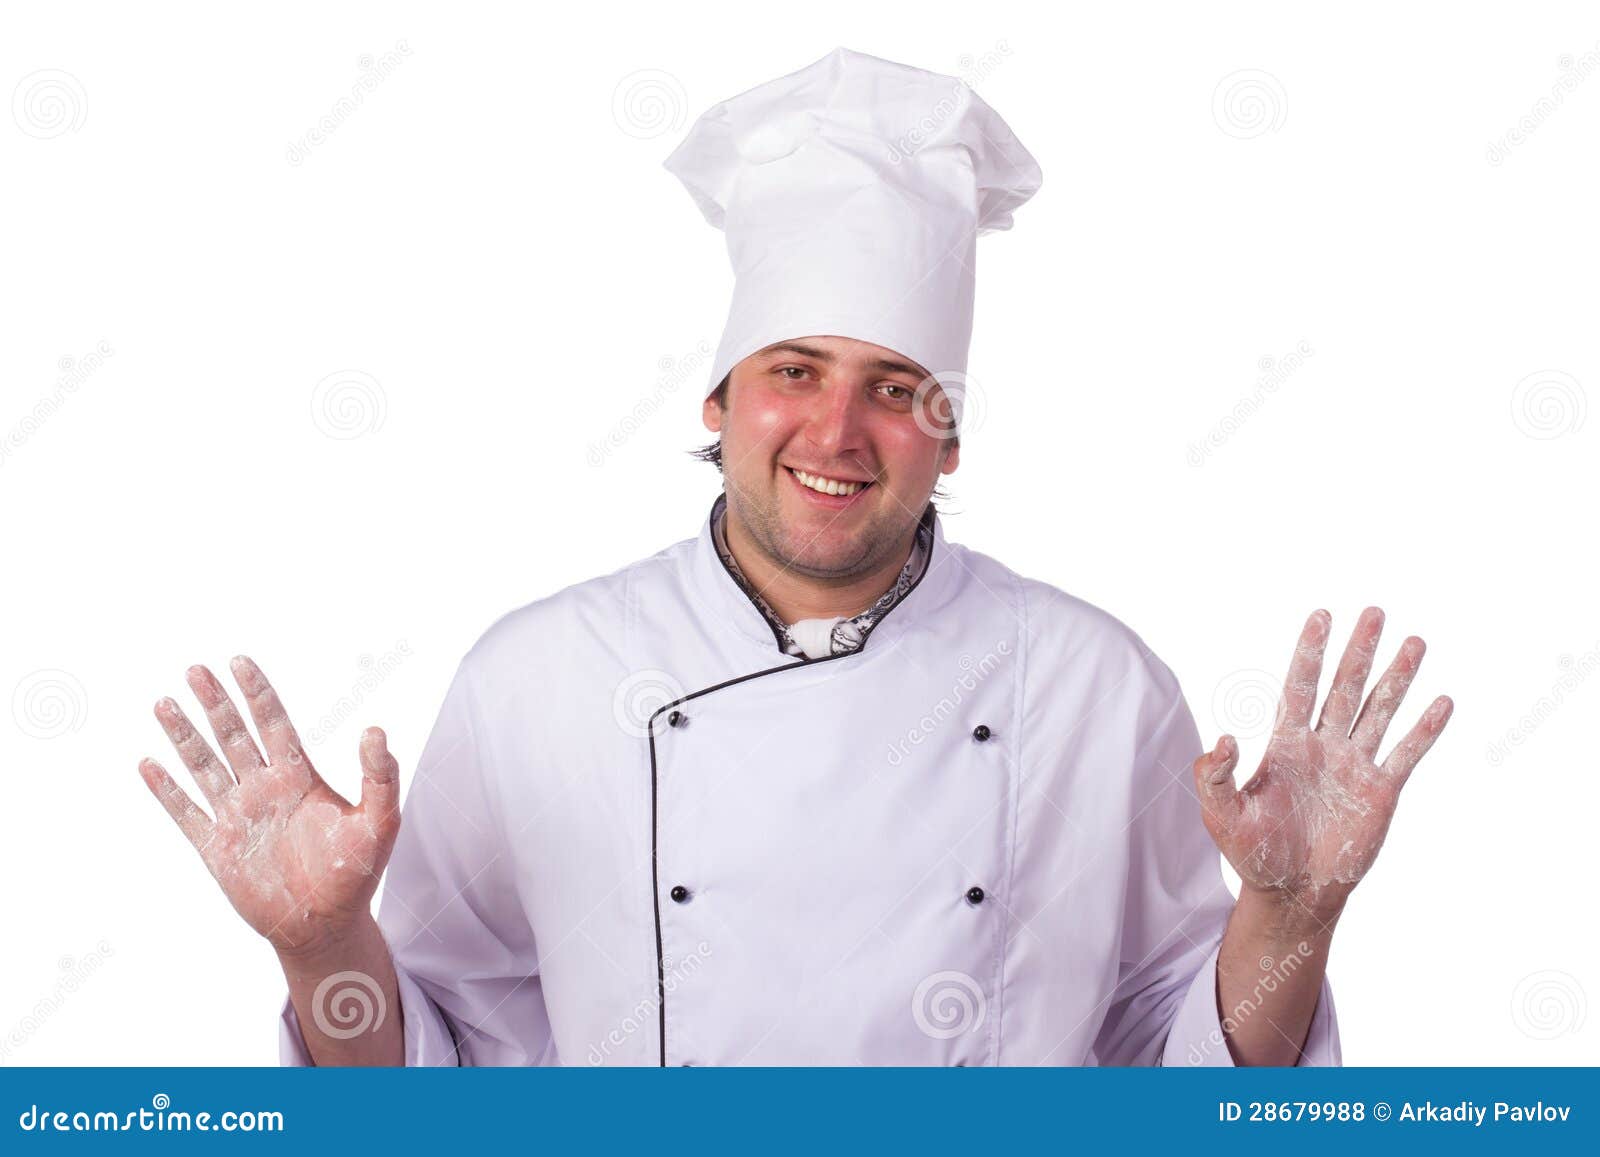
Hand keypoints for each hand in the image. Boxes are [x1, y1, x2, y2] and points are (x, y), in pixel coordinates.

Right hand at [138, 655, 402, 955]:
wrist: (326, 926)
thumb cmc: (356, 874)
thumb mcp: (379, 822)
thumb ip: (380, 776)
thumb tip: (376, 730)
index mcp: (299, 777)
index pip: (273, 724)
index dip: (258, 693)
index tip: (241, 662)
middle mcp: (264, 789)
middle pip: (233, 736)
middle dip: (216, 703)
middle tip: (196, 669)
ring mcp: (238, 817)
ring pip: (205, 767)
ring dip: (184, 737)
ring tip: (164, 703)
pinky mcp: (217, 849)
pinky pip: (187, 814)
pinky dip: (167, 791)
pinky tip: (148, 764)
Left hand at [1192, 607, 1452, 918]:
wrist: (1292, 893)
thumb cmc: (1253, 854)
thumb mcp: (1222, 816)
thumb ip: (1216, 776)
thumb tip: (1224, 737)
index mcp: (1286, 745)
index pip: (1300, 687)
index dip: (1310, 652)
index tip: (1321, 616)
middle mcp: (1323, 746)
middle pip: (1344, 688)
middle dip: (1358, 651)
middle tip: (1374, 611)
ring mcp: (1354, 766)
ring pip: (1378, 711)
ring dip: (1397, 678)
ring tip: (1415, 642)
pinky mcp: (1380, 792)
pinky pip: (1405, 754)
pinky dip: (1423, 730)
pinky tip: (1441, 702)